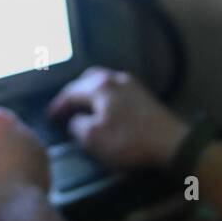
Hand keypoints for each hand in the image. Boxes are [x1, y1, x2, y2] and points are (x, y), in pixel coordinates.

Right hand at [47, 67, 185, 169]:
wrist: (171, 142)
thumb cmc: (128, 140)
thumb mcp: (94, 138)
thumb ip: (77, 125)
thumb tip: (75, 119)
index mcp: (99, 86)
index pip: (71, 91)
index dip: (58, 104)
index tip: (50, 116)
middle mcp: (115, 78)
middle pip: (88, 79)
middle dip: (75, 92)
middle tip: (66, 107)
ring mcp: (132, 84)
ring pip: (104, 81)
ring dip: (91, 91)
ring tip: (84, 106)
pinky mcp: (144, 94)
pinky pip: (116, 88)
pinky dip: (105, 95)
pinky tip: (106, 108)